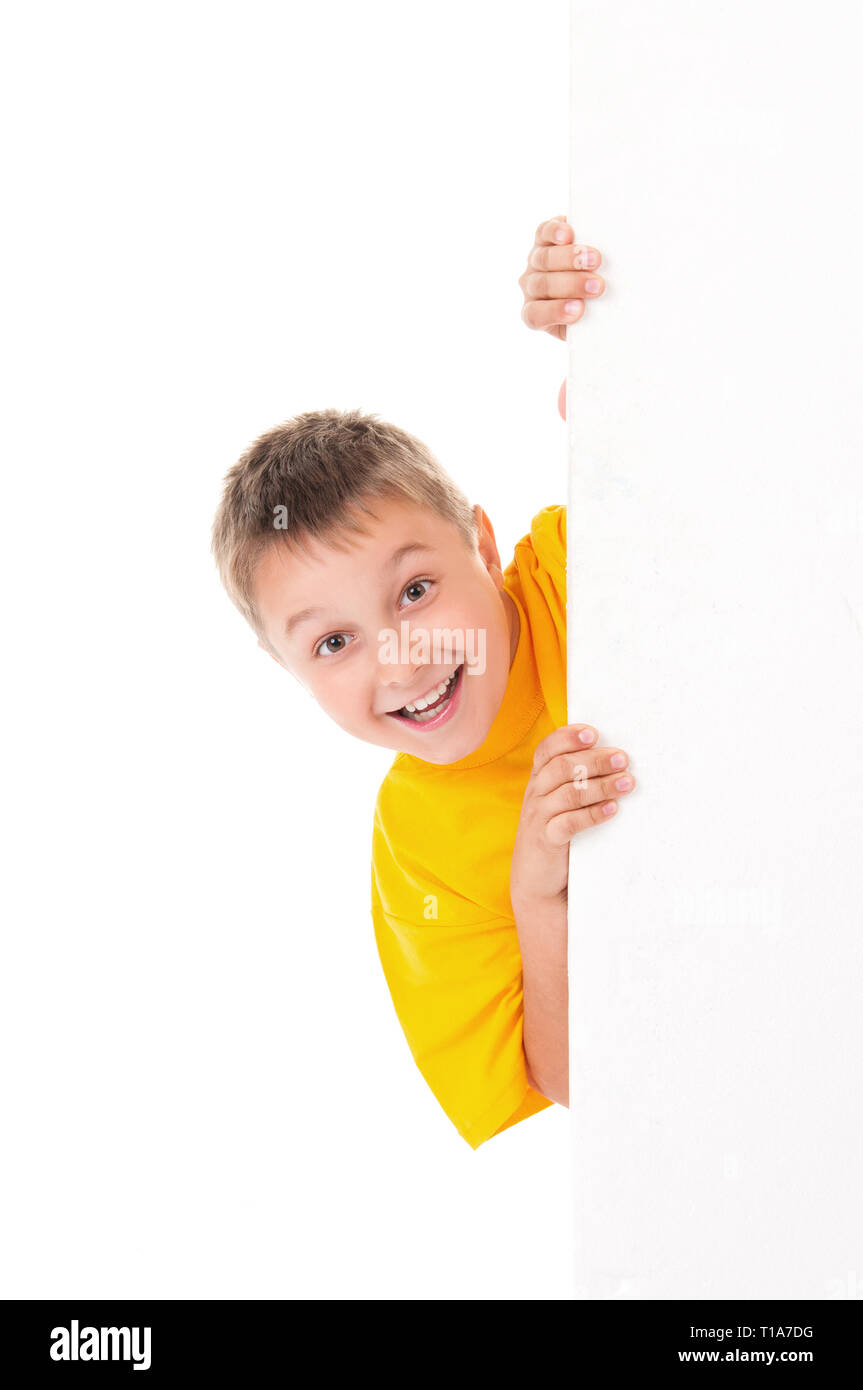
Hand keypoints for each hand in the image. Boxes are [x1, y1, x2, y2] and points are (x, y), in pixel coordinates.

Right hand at [510, 723, 633, 908]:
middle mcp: (536, 793)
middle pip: (562, 767)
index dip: (568, 737)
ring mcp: (538, 817)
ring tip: (627, 783)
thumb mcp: (558, 801)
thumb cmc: (555, 831)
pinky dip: (593, 814)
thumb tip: (617, 759)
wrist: (536, 878)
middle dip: (595, 760)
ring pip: (569, 793)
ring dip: (602, 786)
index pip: (547, 748)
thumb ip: (576, 779)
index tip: (593, 733)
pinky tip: (613, 809)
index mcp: (539, 778)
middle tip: (623, 759)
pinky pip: (570, 823)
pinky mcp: (546, 840)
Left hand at [518, 215, 605, 417]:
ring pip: (543, 258)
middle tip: (598, 286)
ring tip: (594, 259)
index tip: (579, 312)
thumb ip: (587, 350)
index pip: (536, 315)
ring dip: (569, 259)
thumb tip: (588, 391)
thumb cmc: (588, 318)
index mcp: (534, 314)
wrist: (583, 284)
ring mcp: (534, 261)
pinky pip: (544, 232)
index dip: (555, 313)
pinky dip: (555, 232)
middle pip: (541, 284)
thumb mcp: (587, 336)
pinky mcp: (543, 237)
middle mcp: (530, 287)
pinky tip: (570, 232)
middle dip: (569, 285)